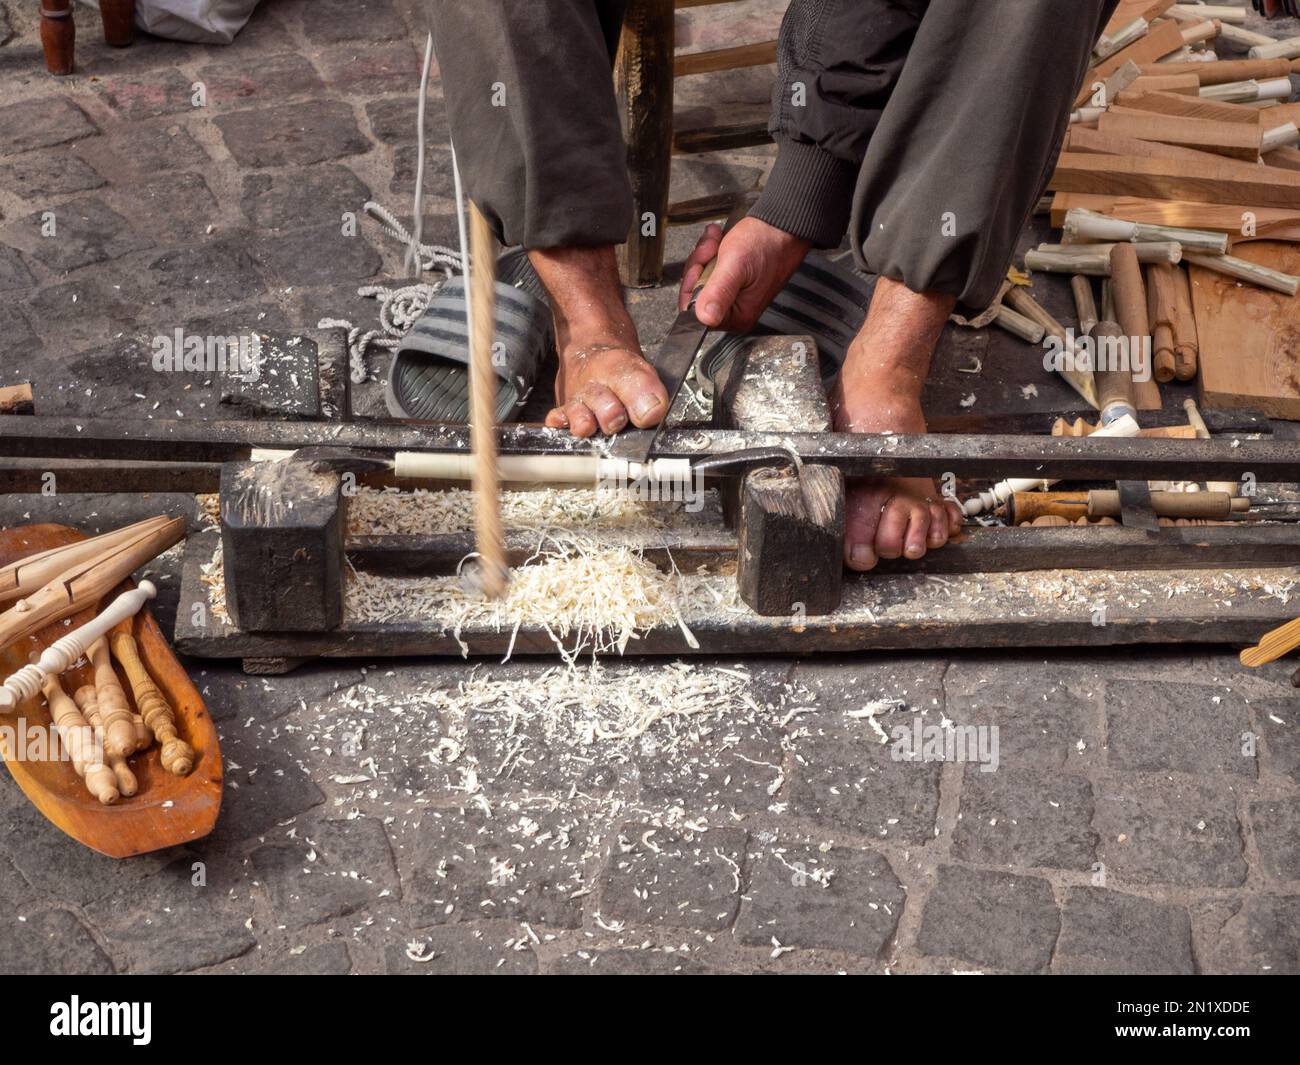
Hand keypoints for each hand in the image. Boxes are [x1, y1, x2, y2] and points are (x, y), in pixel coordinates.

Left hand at [678, 217, 812, 331]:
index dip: (692, 283)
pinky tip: (719, 241)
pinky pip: (709, 271)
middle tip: (712, 248)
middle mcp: (735, 311)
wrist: (783, 225)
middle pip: (696, 294)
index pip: (694, 311)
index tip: (702, 264)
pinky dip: (710, 253)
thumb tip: (705, 318)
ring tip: (717, 241)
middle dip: (699, 265)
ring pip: (700, 279)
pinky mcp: (734, 283)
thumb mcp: (736, 265)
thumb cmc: (767, 242)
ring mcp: (734, 297)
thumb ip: (719, 293)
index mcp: (737, 316)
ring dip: (704, 255)